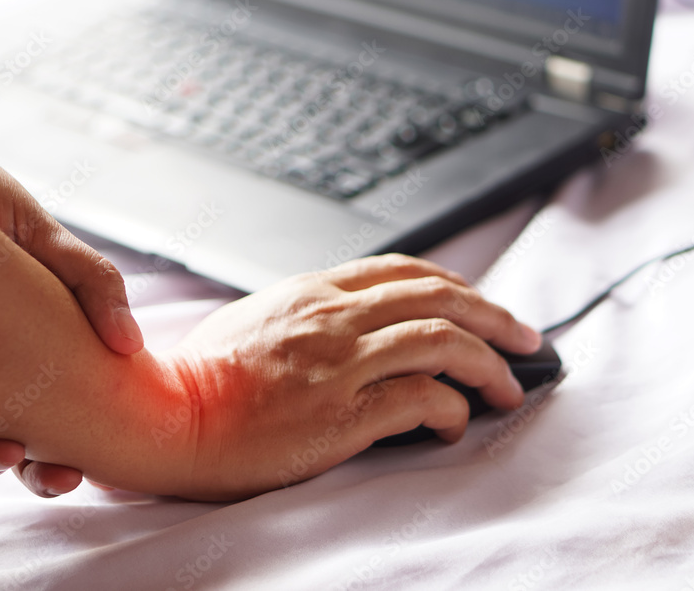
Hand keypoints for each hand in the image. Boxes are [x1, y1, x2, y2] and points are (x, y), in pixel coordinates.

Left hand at [0, 89, 138, 495]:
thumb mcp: (41, 233)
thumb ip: (92, 282)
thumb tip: (133, 347)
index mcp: (29, 333)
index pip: (53, 404)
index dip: (69, 446)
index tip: (84, 467)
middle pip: (11, 434)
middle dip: (33, 469)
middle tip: (53, 473)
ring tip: (0, 448)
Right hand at [144, 254, 541, 500]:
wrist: (166, 416)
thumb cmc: (202, 376)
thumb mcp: (256, 320)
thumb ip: (308, 313)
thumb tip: (354, 325)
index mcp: (313, 292)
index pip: (404, 270)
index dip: (455, 285)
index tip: (481, 305)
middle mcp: (333, 317)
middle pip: (438, 296)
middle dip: (495, 315)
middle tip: (527, 338)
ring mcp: (339, 362)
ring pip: (443, 340)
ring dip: (490, 362)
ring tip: (510, 385)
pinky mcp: (341, 413)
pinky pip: (422, 399)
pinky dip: (453, 408)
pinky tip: (456, 423)